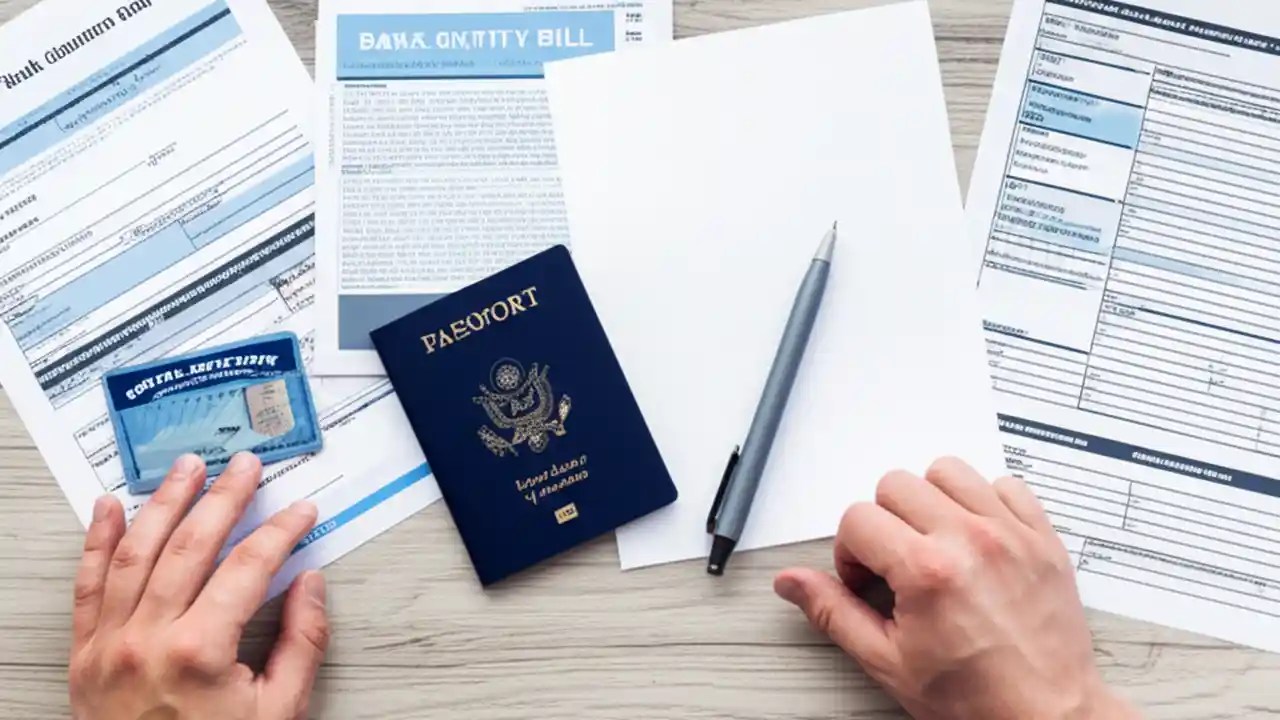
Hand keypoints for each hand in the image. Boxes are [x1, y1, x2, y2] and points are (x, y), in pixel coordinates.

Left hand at [69, 453, 329, 719]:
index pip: (249, 567)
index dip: (281, 531)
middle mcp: (146, 640)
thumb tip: (310, 586)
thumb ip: (301, 644)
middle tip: (245, 467)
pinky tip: (111, 507)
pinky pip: (86, 584)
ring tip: (186, 469)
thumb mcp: (278, 713)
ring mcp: (108, 645)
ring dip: (164, 502)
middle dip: (224, 498)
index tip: (301, 511)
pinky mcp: (83, 655)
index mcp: (199, 654)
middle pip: (190, 546)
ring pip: (136, 553)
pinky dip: (98, 540)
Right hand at [774, 458, 1140, 719]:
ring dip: (931, 500)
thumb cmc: (976, 699)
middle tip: (895, 563)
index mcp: (926, 571)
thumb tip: (793, 583)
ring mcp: (1010, 534)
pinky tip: (976, 537)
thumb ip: (834, 613)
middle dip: (884, 522)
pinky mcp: (1042, 538)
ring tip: (934, 542)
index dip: (849, 553)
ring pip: (948, 471)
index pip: (858, 518)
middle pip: (897, 484)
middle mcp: (970, 541)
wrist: (1047, 716)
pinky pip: (1006, 484)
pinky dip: (985, 501)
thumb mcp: (888, 662)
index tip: (866, 580)